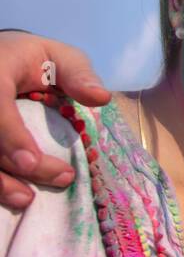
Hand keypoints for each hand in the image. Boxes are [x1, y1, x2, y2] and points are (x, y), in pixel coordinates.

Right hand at [0, 31, 109, 207]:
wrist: (0, 59)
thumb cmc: (32, 61)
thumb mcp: (59, 58)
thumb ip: (79, 75)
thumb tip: (101, 98)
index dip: (10, 136)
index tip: (30, 163)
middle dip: (16, 165)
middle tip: (61, 178)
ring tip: (27, 199)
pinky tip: (13, 195)